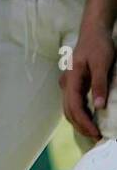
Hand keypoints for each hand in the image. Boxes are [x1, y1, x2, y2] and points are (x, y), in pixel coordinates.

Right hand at [61, 23, 114, 140]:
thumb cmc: (98, 46)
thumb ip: (99, 85)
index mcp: (71, 79)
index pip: (74, 107)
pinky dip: (79, 113)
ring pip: (68, 107)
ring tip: (93, 131)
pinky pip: (72, 102)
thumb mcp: (102, 64)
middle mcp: (66, 82)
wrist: (93, 31)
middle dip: (80, 126)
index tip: (96, 134)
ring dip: (78, 121)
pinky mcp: (72, 82)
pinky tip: (89, 117)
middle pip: (68, 110)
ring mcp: (67, 82)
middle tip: (96, 137)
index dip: (84, 123)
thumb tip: (98, 107)